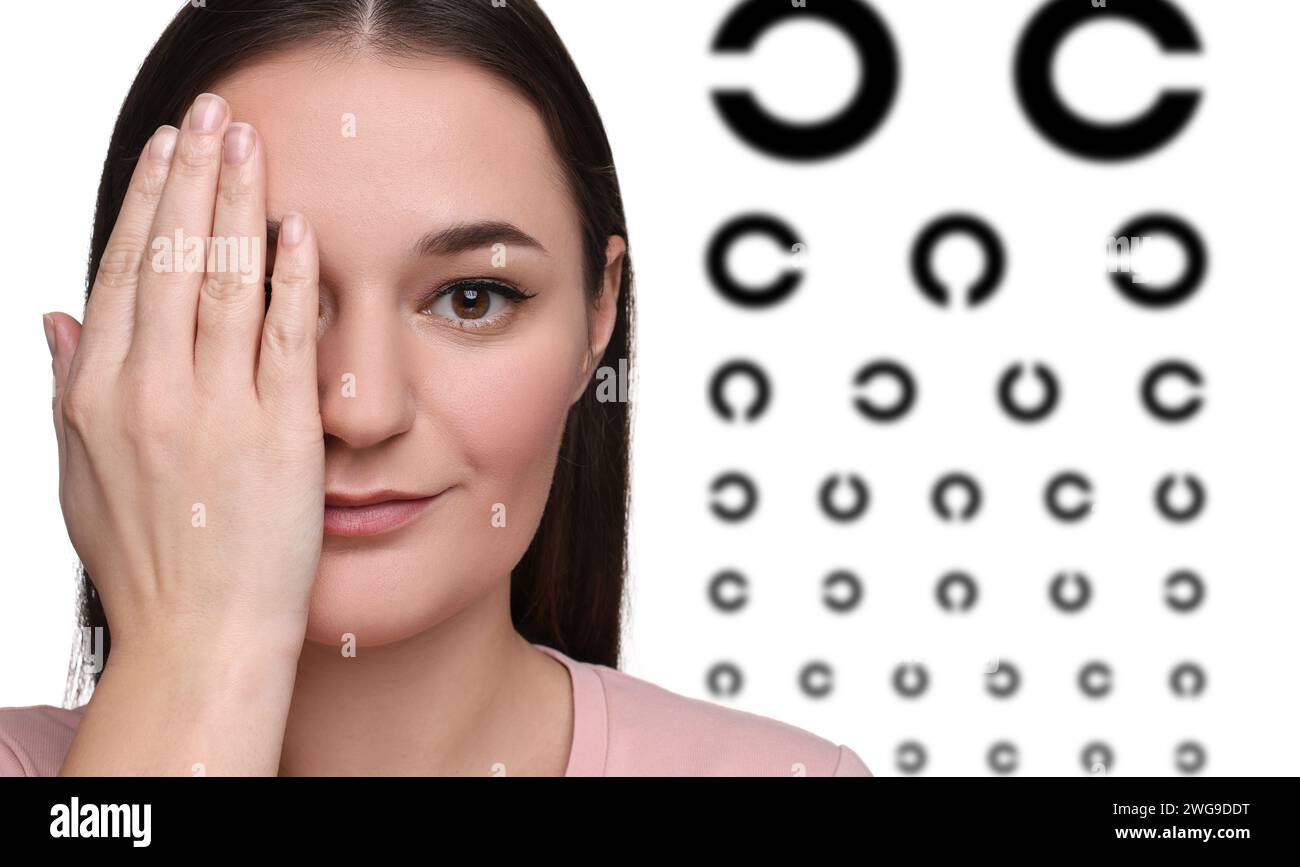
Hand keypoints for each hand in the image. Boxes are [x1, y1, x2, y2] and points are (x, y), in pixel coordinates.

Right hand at [46, 91, 322, 661]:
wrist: (200, 638)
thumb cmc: (145, 564)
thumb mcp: (79, 477)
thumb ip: (67, 391)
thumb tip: (54, 319)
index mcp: (97, 396)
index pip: (119, 271)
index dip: (146, 201)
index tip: (168, 150)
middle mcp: (151, 392)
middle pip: (169, 257)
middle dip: (195, 175)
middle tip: (216, 114)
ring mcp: (216, 409)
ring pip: (222, 281)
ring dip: (239, 203)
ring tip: (252, 143)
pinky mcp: (279, 433)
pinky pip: (283, 337)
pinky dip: (289, 278)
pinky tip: (296, 228)